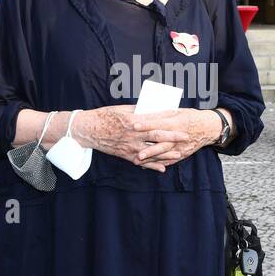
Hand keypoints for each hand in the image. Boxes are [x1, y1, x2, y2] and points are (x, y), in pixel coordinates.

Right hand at [72, 106, 191, 171]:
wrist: (88, 130)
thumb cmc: (104, 116)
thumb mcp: (122, 109)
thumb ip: (138, 110)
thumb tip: (152, 107)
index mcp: (133, 121)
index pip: (155, 120)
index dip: (168, 119)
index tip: (180, 117)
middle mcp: (133, 135)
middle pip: (157, 136)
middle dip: (173, 137)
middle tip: (186, 136)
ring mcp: (129, 147)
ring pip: (151, 152)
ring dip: (166, 154)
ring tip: (179, 154)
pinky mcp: (125, 155)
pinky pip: (142, 162)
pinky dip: (152, 166)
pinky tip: (163, 168)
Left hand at [132, 108, 222, 166]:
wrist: (208, 128)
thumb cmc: (191, 117)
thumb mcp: (177, 112)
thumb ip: (161, 114)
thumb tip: (144, 114)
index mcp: (177, 123)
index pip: (159, 124)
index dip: (146, 125)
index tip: (134, 126)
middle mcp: (179, 136)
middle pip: (161, 143)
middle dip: (148, 149)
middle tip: (136, 152)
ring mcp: (181, 147)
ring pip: (163, 154)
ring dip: (150, 159)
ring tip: (137, 161)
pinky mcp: (182, 154)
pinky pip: (168, 161)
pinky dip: (157, 164)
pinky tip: (146, 166)